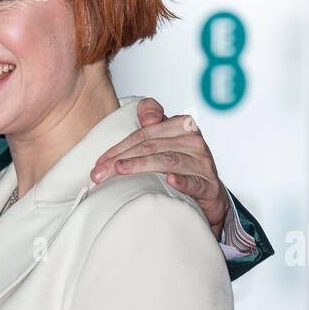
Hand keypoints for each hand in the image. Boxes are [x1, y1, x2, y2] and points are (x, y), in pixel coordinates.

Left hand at [90, 99, 228, 238]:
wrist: (209, 192)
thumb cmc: (180, 164)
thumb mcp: (164, 141)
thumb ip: (150, 124)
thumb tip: (147, 117)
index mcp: (181, 126)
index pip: (144, 134)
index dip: (119, 147)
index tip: (99, 162)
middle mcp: (193, 141)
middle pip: (151, 147)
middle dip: (121, 159)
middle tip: (99, 173)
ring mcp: (202, 163)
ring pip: (168, 161)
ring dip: (142, 166)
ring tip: (120, 170)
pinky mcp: (209, 185)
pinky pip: (194, 182)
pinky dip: (182, 181)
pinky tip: (169, 181)